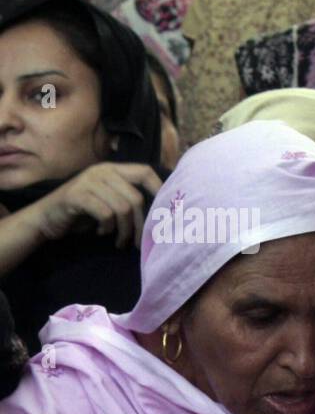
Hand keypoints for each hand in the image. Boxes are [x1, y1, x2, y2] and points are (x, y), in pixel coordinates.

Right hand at [34, 163, 161, 249]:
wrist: (48, 218)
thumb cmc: (85, 212)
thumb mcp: (111, 202)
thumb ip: (130, 201)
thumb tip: (162, 217)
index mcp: (114, 170)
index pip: (145, 172)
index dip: (160, 190)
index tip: (167, 212)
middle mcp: (102, 171)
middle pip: (136, 198)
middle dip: (141, 225)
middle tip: (139, 243)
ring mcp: (88, 181)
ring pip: (123, 208)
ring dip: (125, 230)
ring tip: (121, 241)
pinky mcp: (76, 196)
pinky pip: (105, 214)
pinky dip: (107, 228)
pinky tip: (102, 232)